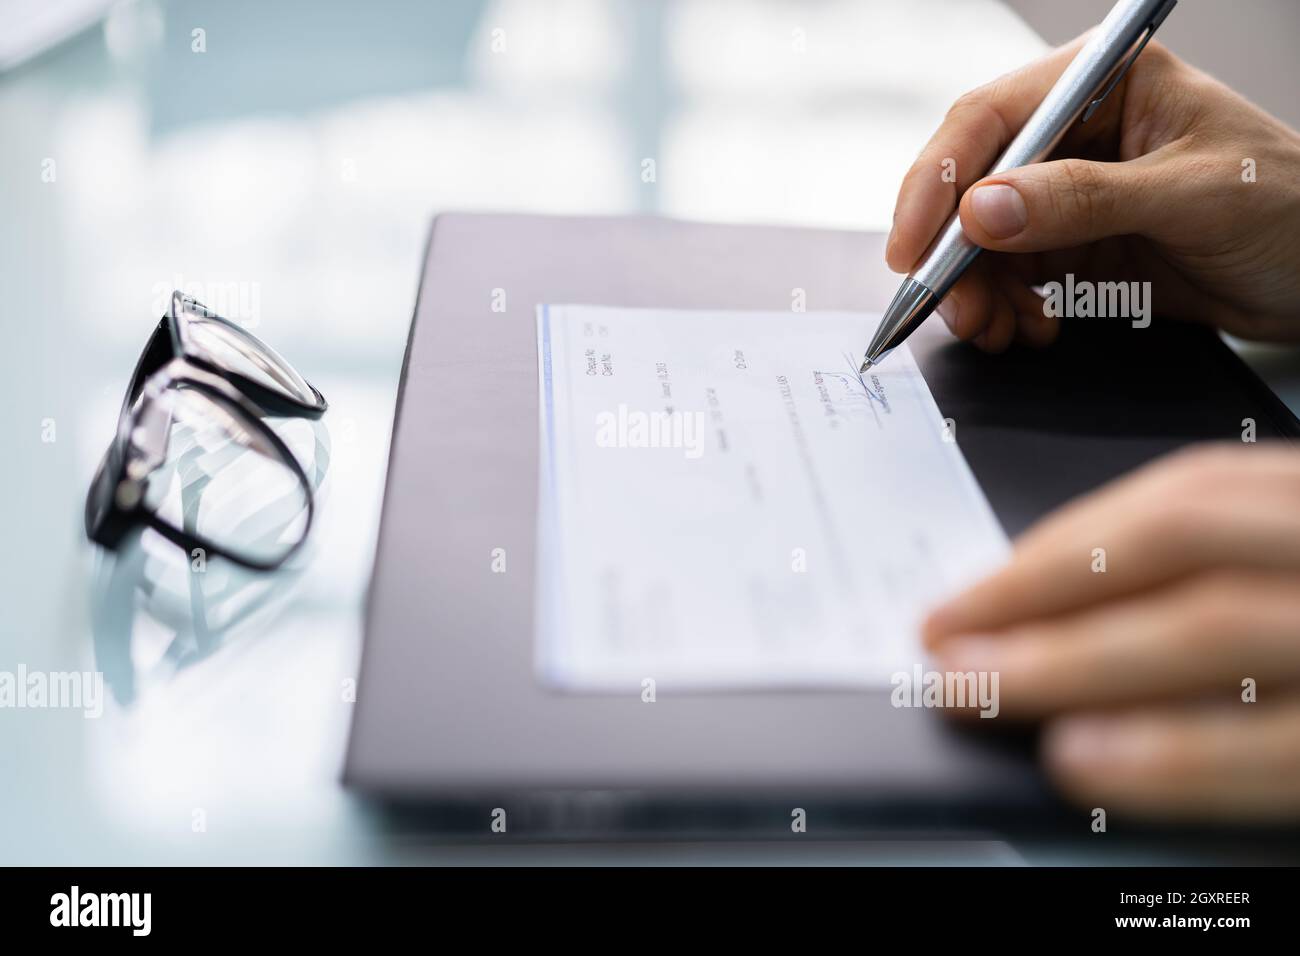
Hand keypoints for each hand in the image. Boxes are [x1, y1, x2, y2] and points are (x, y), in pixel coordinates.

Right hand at [887, 36, 1299, 351]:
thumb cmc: (1292, 209)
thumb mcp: (1191, 197)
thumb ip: (1083, 200)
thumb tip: (984, 211)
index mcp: (1102, 84)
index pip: (991, 120)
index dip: (938, 182)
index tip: (914, 248)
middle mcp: (1075, 133)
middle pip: (973, 187)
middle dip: (956, 255)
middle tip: (957, 308)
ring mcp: (1070, 193)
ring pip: (983, 243)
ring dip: (978, 292)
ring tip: (998, 330)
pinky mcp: (1074, 246)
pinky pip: (1011, 277)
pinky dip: (1008, 309)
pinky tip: (1030, 328)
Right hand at [923, 445, 1299, 821]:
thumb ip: (1258, 757)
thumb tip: (1107, 751)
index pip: (1293, 740)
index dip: (1174, 757)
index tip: (1071, 763)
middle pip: (1223, 617)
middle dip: (1065, 650)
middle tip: (960, 672)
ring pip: (1196, 515)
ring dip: (1055, 566)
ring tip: (971, 606)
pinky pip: (1210, 469)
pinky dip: (1110, 513)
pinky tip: (1055, 549)